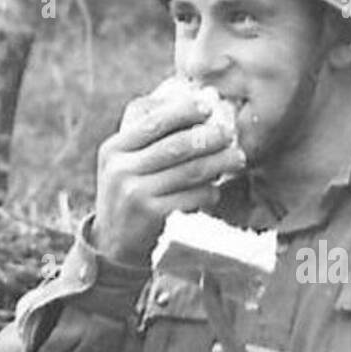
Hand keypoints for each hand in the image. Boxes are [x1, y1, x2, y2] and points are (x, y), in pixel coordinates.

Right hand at [92, 85, 246, 266]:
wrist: (114, 245)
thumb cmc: (129, 194)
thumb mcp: (124, 164)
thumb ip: (148, 139)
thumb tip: (191, 109)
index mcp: (114, 148)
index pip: (154, 122)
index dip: (185, 111)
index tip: (208, 107)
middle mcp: (121, 169)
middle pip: (177, 145)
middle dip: (209, 137)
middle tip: (229, 134)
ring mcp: (136, 193)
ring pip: (190, 171)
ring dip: (219, 162)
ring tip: (236, 158)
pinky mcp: (152, 216)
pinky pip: (192, 197)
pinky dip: (209, 191)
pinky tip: (215, 189)